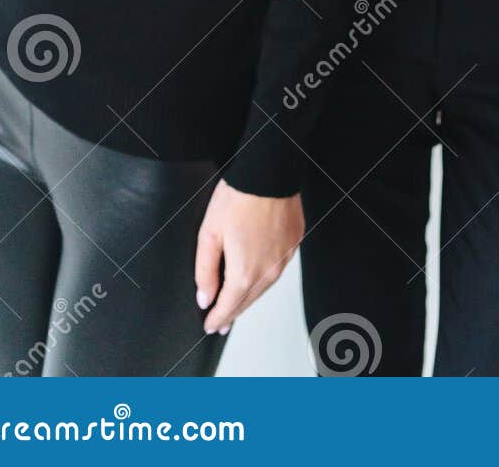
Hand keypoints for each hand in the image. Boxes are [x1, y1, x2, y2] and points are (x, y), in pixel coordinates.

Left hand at [195, 179, 303, 334]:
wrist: (269, 173)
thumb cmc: (238, 198)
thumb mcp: (209, 234)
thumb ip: (205, 271)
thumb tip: (205, 298)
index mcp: (245, 273)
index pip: (228, 307)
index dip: (217, 319)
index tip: (210, 326)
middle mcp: (268, 272)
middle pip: (247, 301)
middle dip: (232, 313)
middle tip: (222, 323)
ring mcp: (284, 258)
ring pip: (264, 287)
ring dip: (249, 296)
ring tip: (237, 303)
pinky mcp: (294, 244)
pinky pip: (277, 268)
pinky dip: (264, 276)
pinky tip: (256, 274)